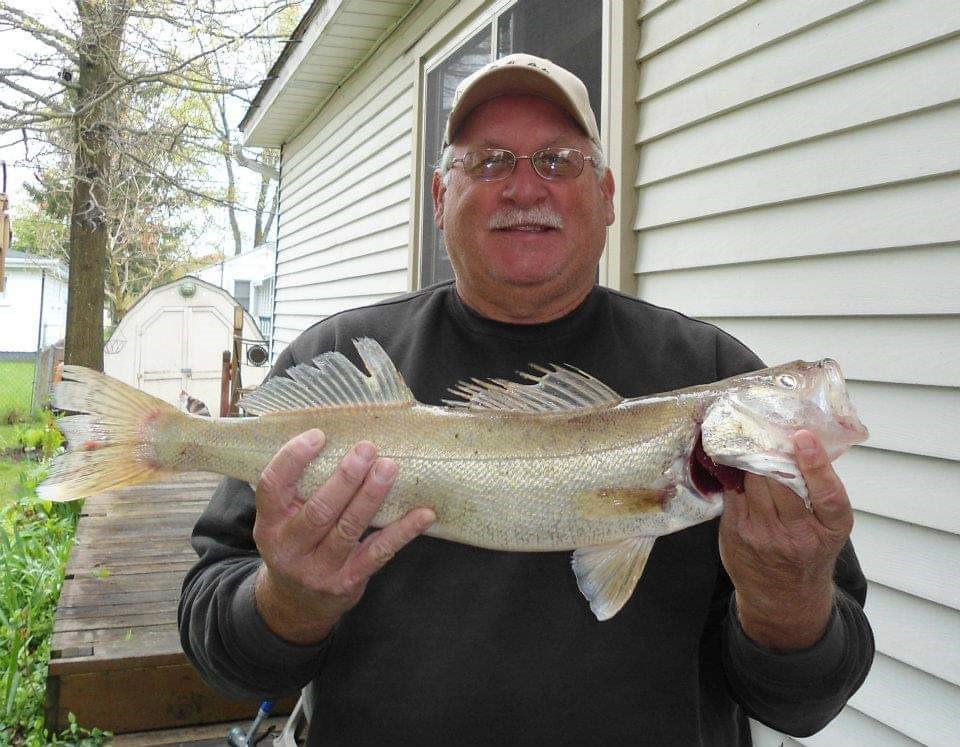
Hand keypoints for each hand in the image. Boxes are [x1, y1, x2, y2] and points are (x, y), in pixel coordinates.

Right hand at [252, 429, 435, 644]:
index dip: (292, 459)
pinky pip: (379, 552)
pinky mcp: (348, 582)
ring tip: (390, 468)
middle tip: (367, 449)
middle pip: (318, 510)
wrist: (298, 604)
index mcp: (269, 523)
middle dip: (345, 478)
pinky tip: (423, 514)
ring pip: (348, 529)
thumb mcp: (282, 519)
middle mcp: (289, 548)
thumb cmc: (297, 543)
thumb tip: (335, 434)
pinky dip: (403, 531)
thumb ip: (298, 487)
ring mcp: (318, 569)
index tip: (319, 435)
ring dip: (372, 496)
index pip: (272, 486)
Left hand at [719, 430, 853, 651]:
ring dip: (751, 458)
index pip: (827, 494)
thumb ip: (819, 492)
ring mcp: (764, 534)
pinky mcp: (737, 532)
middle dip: (773, 451)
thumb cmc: (810, 550)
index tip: (803, 436)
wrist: (784, 597)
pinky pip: (734, 492)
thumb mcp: (828, 527)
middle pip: (780, 481)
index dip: (815, 463)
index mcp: (830, 529)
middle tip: (767, 426)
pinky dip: (736, 474)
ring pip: (753, 482)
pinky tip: (735, 460)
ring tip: (750, 437)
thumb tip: (803, 441)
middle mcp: (798, 534)